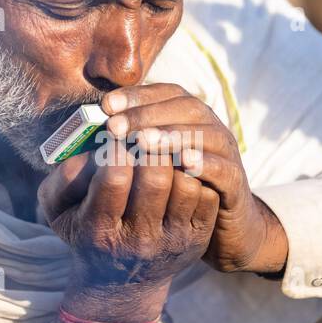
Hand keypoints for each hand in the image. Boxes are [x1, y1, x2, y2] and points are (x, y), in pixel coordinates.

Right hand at [38, 138, 219, 322]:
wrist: (120, 281)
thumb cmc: (86, 231)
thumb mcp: (59, 209)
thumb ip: (66, 176)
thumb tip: (98, 146)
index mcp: (98, 231)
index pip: (114, 178)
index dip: (117, 148)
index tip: (116, 136)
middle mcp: (138, 241)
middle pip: (155, 177)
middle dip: (150, 147)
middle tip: (144, 136)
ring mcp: (172, 241)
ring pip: (185, 184)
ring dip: (176, 160)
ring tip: (163, 153)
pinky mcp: (197, 240)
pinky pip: (206, 195)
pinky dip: (196, 177)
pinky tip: (180, 172)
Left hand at [100, 84, 288, 275]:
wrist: (221, 230)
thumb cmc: (175, 194)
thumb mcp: (151, 165)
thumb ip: (127, 146)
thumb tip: (86, 136)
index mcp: (188, 117)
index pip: (164, 93)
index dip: (136, 95)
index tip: (106, 105)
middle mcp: (209, 128)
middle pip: (183, 107)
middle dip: (147, 114)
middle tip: (116, 126)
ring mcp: (225, 153)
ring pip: (204, 133)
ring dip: (172, 135)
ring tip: (143, 142)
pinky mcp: (235, 182)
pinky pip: (222, 168)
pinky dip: (204, 163)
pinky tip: (182, 164)